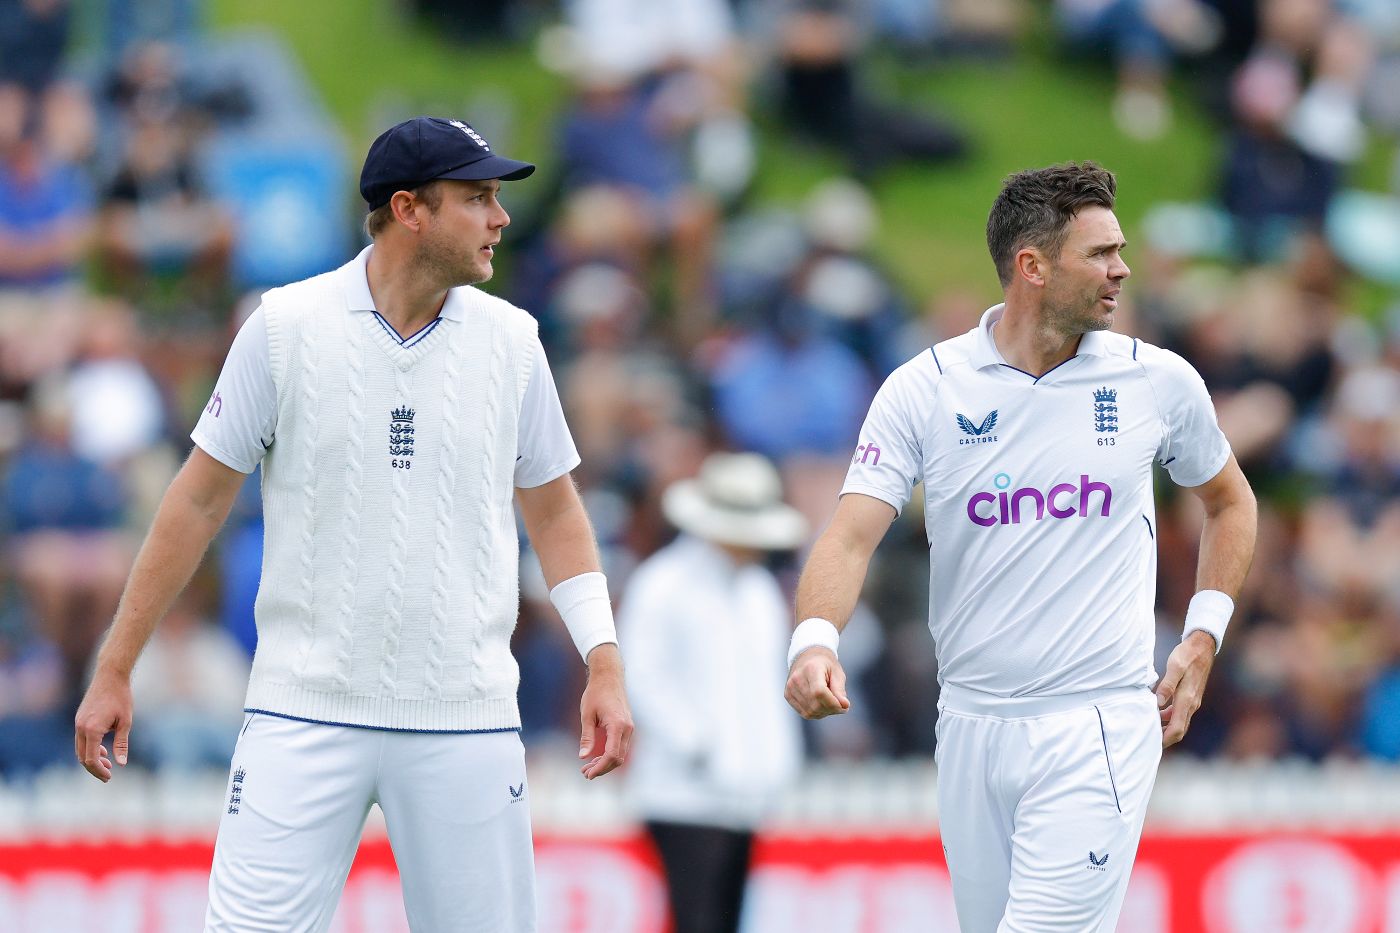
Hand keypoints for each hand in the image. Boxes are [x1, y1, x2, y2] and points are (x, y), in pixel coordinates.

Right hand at [74, 668, 133, 781]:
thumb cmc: (121, 698)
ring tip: (107, 764)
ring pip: (80, 749)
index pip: (90, 759)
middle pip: (82, 757)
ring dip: (91, 758)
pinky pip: (81, 739)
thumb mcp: (125, 722)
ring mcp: (78, 723)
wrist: (110, 676)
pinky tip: (103, 751)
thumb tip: (121, 764)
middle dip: (94, 768)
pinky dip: (89, 748)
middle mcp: (80, 727)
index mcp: (92, 730)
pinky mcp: (79, 719)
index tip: (109, 777)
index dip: (99, 770)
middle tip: (108, 776)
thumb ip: (121, 744)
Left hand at [578, 644, 632, 779]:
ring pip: (620, 754)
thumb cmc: (596, 693)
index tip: (588, 774)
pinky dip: (610, 755)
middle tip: (585, 773)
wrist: (609, 677)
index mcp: (617, 725)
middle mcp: (627, 728)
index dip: (600, 768)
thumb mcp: (587, 715)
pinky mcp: (627, 727)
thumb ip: (587, 737)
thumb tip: (583, 756)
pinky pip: (621, 746)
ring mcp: (629, 728)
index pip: (612, 755)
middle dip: (602, 769)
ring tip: (588, 767)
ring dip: (606, 763)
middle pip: (618, 758)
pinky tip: (597, 757)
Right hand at [784, 647, 850, 719]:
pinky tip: (821, 704)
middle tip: (841, 705)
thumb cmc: (825, 664)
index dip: (834, 703)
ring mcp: (790, 688)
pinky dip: (816, 713)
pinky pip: (805, 713)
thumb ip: (840, 689)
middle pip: (815, 705)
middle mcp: (797, 679)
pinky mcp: (788, 695)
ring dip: (824, 712)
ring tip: (830, 703)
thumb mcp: (837, 672)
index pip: (819, 693)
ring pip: (810, 712)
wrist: (807, 656)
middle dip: (831, 709)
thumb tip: (844, 706)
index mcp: (810, 668)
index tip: (845, 705)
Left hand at [1155, 630, 1215, 747]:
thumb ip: (1167, 685)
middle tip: (1147, 742)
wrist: (1203, 647)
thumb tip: (1158, 703)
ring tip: (1148, 728)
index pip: (1177, 728)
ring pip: (1179, 723)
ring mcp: (1192, 702)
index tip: (1152, 744)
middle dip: (1165, 738)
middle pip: (1179, 730)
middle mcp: (1191, 704)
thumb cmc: (1187, 655)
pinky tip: (1156, 713)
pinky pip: (1180, 714)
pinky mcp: (1191, 697)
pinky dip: (1169, 718)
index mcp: (1187, 700)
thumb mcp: (1175, 666)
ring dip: (1165, 728)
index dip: (1165, 739)